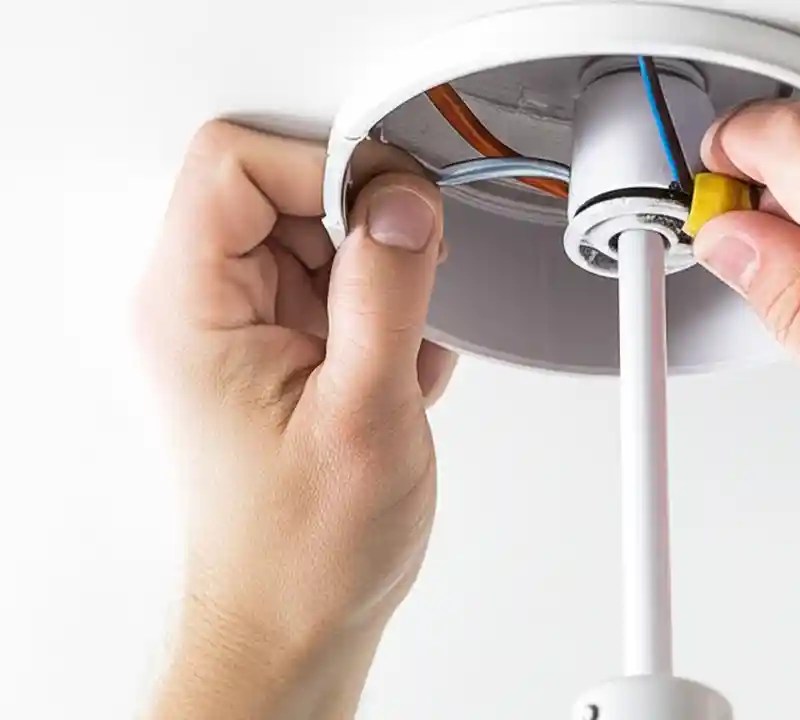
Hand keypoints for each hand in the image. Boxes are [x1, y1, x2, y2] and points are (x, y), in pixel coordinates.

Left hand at [139, 122, 452, 718]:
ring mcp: (245, 327)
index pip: (238, 163)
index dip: (325, 168)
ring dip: (386, 281)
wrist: (297, 620)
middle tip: (411, 293)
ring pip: (324, 235)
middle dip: (369, 230)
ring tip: (400, 356)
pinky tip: (397, 377)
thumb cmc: (304, 551)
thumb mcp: (364, 412)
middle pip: (286, 189)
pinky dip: (388, 316)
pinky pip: (344, 283)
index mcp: (192, 308)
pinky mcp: (284, 348)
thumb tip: (404, 199)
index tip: (394, 213)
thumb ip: (388, 291)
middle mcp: (205, 306)